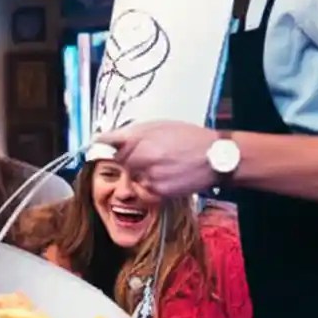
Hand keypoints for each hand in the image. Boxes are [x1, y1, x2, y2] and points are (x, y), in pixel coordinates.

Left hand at [93, 121, 220, 197]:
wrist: (215, 158)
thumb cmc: (190, 138)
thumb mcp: (159, 126)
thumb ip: (131, 133)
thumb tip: (107, 138)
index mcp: (139, 139)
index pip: (107, 143)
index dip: (108, 144)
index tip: (102, 144)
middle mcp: (140, 158)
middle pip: (120, 161)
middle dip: (130, 158)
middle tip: (151, 154)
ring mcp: (147, 176)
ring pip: (132, 176)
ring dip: (141, 172)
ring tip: (163, 164)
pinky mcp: (156, 192)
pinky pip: (144, 188)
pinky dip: (151, 183)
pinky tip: (167, 175)